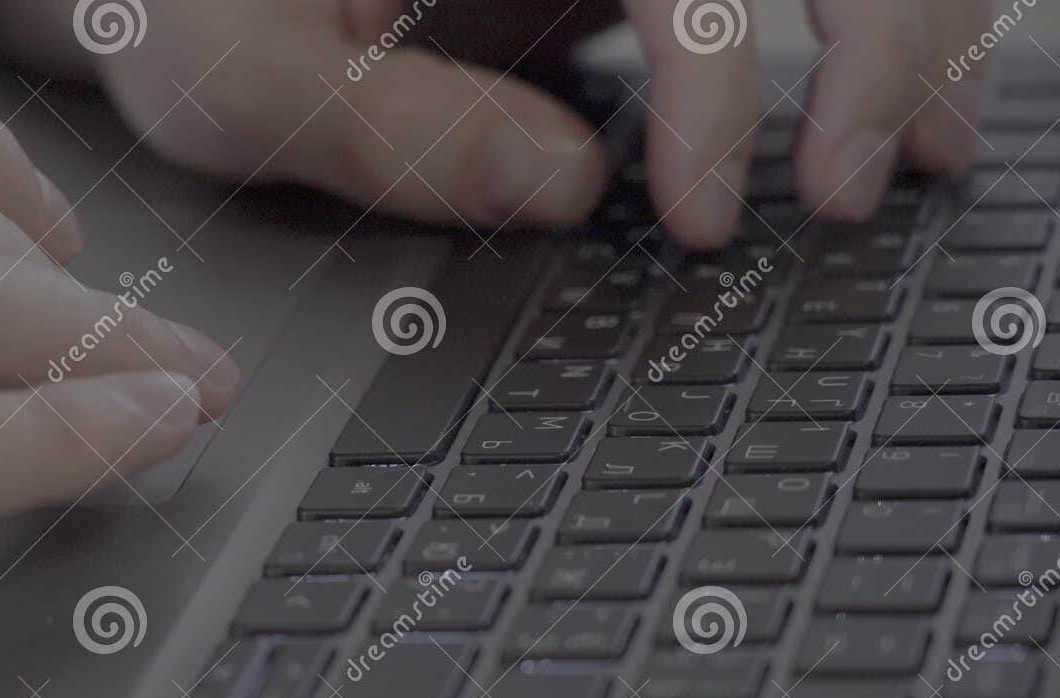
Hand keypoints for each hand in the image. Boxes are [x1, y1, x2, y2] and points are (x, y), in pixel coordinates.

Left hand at [72, 0, 994, 247]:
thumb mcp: (236, 73)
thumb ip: (392, 128)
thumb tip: (566, 190)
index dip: (720, 84)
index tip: (705, 216)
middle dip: (873, 33)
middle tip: (856, 187)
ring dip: (899, 24)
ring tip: (919, 153)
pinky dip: (841, 33)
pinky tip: (865, 111)